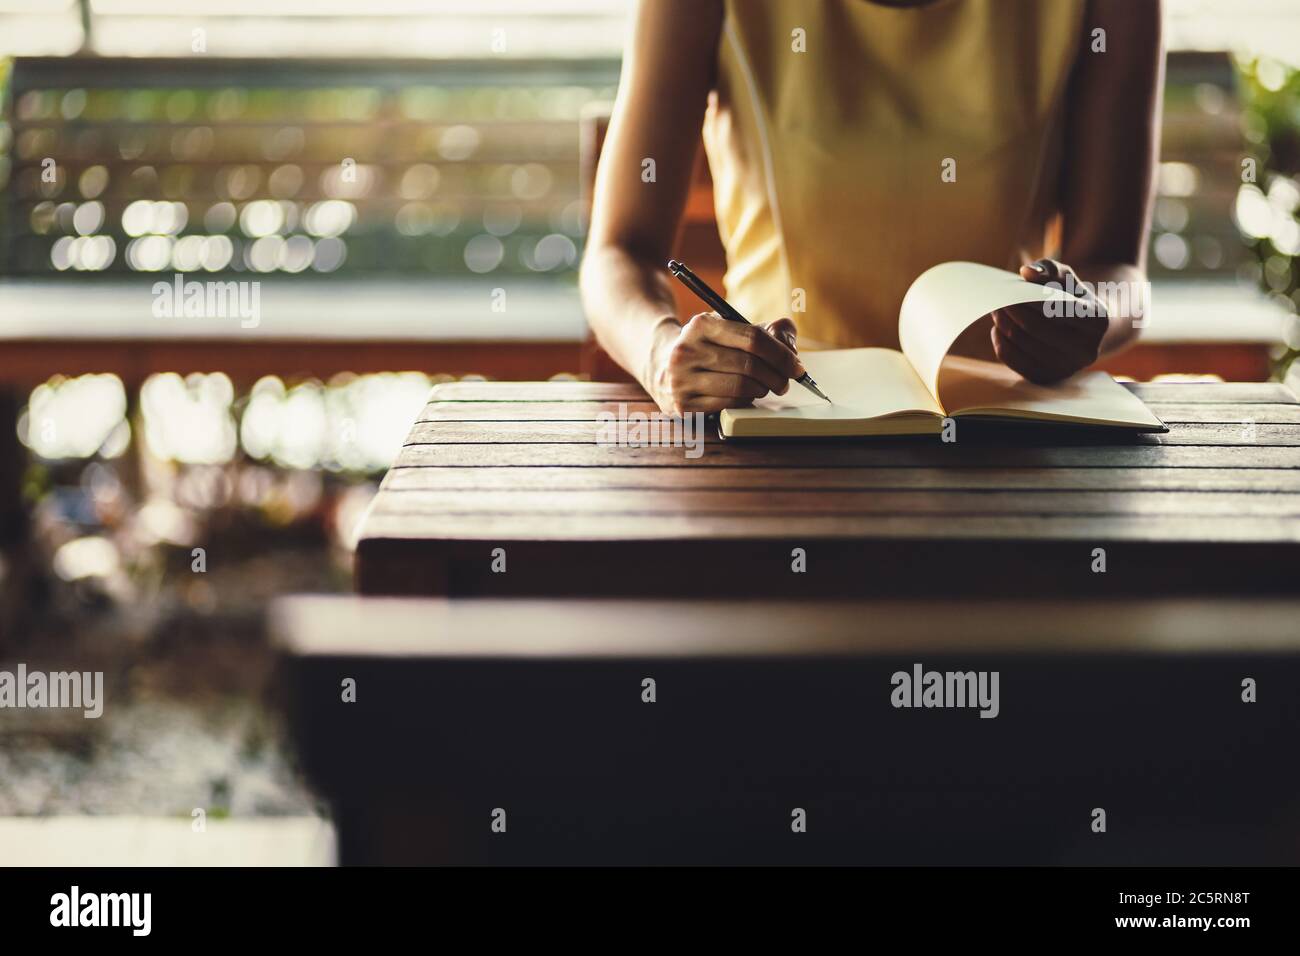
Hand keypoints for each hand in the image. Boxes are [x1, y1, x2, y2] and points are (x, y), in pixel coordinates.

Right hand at [648, 313, 802, 413]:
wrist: (661, 364)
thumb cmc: (707, 347)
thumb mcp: (728, 328)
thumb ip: (766, 331)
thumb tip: (790, 345)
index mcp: (702, 325)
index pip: (753, 339)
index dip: (781, 354)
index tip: (796, 366)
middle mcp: (687, 351)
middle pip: (750, 366)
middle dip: (777, 376)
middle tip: (785, 381)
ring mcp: (682, 379)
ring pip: (741, 387)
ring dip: (762, 389)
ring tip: (766, 387)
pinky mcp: (683, 404)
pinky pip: (728, 404)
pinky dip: (745, 400)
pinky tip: (746, 394)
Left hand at [990, 259, 1108, 383]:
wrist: (1083, 333)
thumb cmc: (1072, 299)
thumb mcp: (1067, 279)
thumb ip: (1049, 270)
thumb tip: (1026, 272)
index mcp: (1097, 321)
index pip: (1054, 309)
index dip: (1027, 298)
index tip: (1010, 288)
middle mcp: (1086, 349)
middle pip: (1034, 327)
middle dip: (1011, 310)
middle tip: (997, 298)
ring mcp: (1066, 368)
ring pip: (1021, 343)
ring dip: (1002, 324)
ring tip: (996, 310)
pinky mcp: (1047, 378)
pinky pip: (1013, 360)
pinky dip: (1000, 342)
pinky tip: (999, 329)